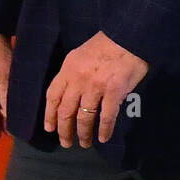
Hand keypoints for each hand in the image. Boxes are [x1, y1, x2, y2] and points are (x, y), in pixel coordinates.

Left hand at [44, 31, 147, 147]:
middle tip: (66, 142)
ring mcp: (96, 87)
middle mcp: (78, 80)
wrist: (129, 36)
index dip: (50, 115)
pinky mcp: (114, 92)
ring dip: (83, 133)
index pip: (53, 96)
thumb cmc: (106, 44)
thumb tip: (72, 96)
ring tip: (84, 143)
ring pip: (84, 117)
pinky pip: (106, 117)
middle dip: (64, 130)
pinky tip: (103, 138)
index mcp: (68, 69)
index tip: (50, 128)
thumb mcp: (80, 55)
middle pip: (65, 111)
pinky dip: (104, 130)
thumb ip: (73, 74)